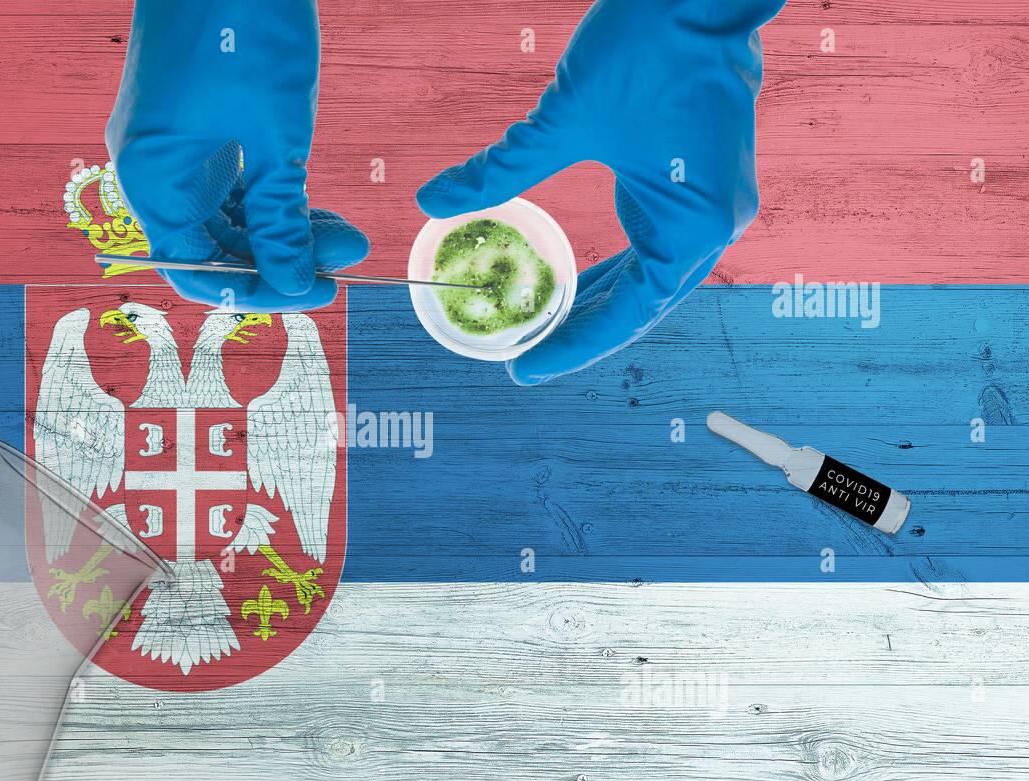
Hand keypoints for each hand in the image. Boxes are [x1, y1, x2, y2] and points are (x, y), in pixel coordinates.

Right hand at [106, 1, 367, 310]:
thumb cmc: (243, 28)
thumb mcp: (275, 139)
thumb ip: (281, 220)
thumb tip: (294, 284)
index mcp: (153, 180)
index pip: (198, 271)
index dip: (258, 292)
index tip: (318, 291)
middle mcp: (150, 168)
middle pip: (214, 246)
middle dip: (282, 257)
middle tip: (347, 259)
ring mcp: (169, 144)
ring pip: (226, 215)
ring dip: (282, 228)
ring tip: (345, 233)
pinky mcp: (190, 123)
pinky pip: (226, 181)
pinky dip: (269, 196)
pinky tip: (314, 204)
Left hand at [417, 0, 784, 384]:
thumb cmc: (645, 46)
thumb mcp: (562, 118)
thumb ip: (500, 169)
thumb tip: (432, 199)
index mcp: (690, 227)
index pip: (627, 315)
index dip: (572, 347)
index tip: (523, 370)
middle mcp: (712, 228)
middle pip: (640, 306)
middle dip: (581, 331)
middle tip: (524, 357)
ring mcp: (713, 207)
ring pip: (650, 279)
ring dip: (599, 301)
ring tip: (543, 327)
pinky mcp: (704, 184)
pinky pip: (657, 245)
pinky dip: (618, 267)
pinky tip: (577, 280)